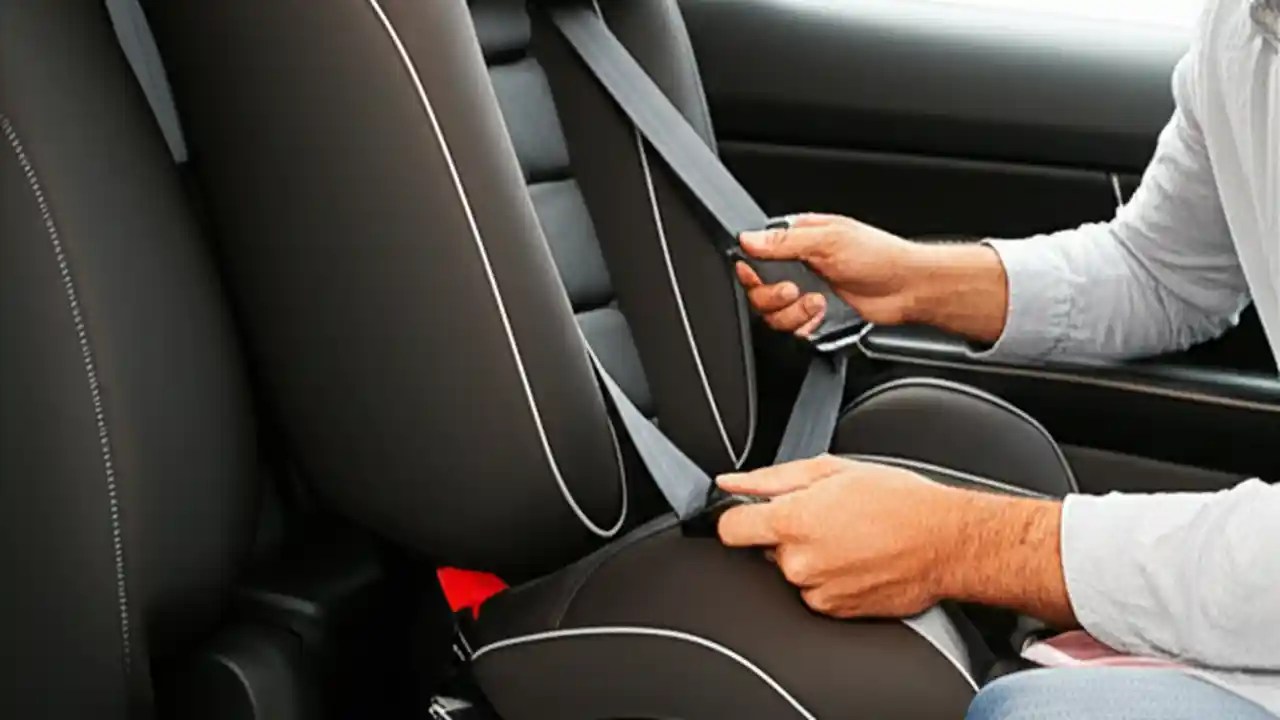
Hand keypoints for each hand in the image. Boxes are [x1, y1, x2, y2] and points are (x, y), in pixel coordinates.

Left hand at [716, 455, 963, 617]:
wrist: (945, 542)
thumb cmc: (898, 501)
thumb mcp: (833, 471)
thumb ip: (772, 479)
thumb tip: (732, 483)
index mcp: (792, 521)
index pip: (730, 530)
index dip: (739, 519)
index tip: (753, 516)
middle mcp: (798, 561)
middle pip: (767, 550)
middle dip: (789, 534)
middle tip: (829, 518)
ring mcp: (816, 591)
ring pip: (794, 572)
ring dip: (812, 557)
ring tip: (851, 539)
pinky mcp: (835, 612)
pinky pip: (816, 593)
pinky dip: (830, 579)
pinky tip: (858, 561)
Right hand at [736, 214, 919, 335]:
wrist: (907, 288)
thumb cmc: (878, 256)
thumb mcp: (829, 240)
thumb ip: (784, 242)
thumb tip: (748, 239)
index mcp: (797, 239)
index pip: (754, 255)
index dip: (752, 270)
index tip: (760, 277)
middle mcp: (798, 265)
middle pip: (758, 289)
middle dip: (774, 296)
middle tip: (796, 290)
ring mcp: (806, 291)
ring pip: (773, 313)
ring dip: (793, 312)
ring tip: (818, 302)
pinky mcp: (815, 315)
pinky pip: (792, 329)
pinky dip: (805, 326)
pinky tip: (823, 314)